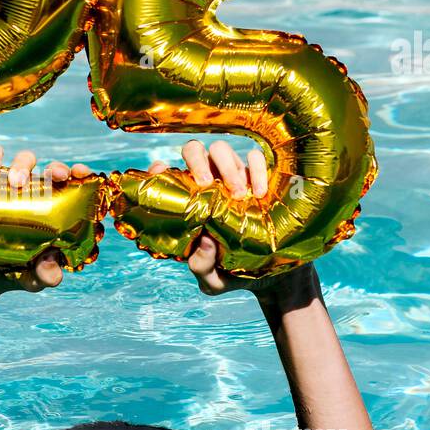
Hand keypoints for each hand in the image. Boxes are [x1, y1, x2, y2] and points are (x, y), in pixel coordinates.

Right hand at [0, 145, 93, 297]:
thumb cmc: (6, 275)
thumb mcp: (26, 278)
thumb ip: (41, 276)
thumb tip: (54, 276)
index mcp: (50, 212)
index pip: (71, 188)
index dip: (78, 174)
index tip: (78, 172)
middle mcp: (31, 195)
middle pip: (48, 171)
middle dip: (53, 168)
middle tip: (53, 176)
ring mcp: (7, 188)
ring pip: (21, 162)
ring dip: (21, 164)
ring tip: (13, 180)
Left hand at [148, 139, 303, 298]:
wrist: (273, 275)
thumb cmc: (232, 273)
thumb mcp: (213, 280)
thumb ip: (201, 266)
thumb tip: (205, 240)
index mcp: (187, 204)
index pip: (165, 176)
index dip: (157, 169)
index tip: (160, 170)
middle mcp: (206, 185)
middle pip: (192, 150)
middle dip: (196, 161)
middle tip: (208, 184)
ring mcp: (231, 178)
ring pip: (221, 149)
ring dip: (228, 166)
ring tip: (239, 194)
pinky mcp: (258, 178)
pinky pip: (255, 158)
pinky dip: (256, 169)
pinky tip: (260, 193)